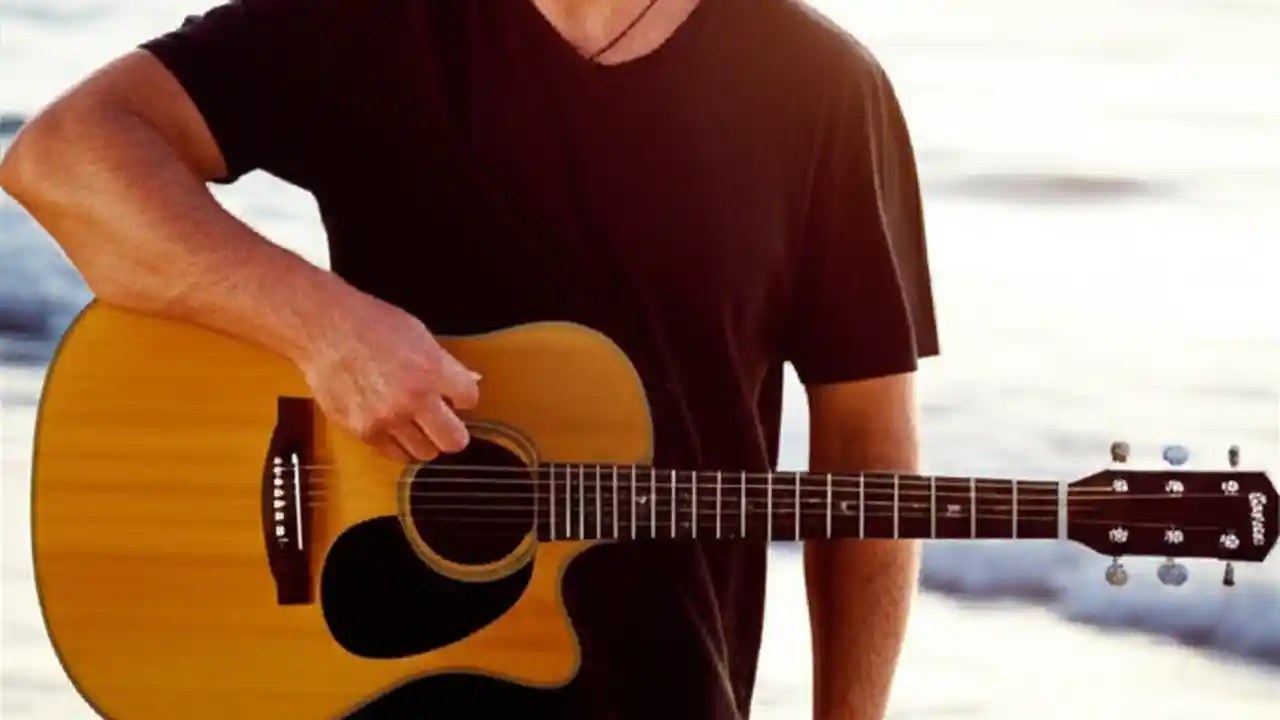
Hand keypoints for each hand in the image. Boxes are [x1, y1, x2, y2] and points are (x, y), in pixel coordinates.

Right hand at [297, 290, 479, 462]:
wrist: (325, 329)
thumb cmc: (371, 325)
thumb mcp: (420, 335)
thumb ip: (446, 364)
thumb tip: (471, 381)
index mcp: (433, 371)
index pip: (470, 400)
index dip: (463, 398)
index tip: (454, 396)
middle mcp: (413, 399)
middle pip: (455, 441)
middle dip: (453, 431)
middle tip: (443, 422)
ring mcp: (387, 419)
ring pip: (424, 453)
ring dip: (424, 441)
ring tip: (414, 424)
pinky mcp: (362, 431)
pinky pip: (392, 453)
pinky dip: (396, 443)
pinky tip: (391, 424)